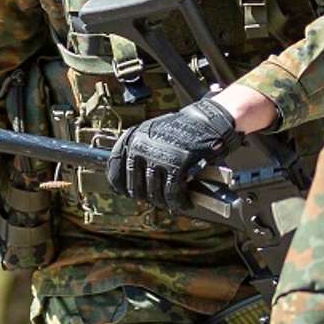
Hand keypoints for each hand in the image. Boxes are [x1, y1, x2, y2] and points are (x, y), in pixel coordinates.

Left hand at [106, 98, 237, 211]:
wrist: (207, 121)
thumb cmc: (181, 130)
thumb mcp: (151, 134)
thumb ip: (138, 154)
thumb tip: (126, 184)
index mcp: (132, 139)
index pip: (115, 173)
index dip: (123, 188)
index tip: (131, 193)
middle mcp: (140, 147)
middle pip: (135, 188)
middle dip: (148, 197)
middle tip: (159, 199)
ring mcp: (158, 156)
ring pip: (154, 193)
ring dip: (165, 202)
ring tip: (174, 202)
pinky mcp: (177, 164)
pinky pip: (173, 193)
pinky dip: (179, 202)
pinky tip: (185, 202)